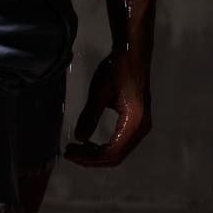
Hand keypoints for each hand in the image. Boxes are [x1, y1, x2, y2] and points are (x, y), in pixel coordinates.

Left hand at [63, 50, 151, 166]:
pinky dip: (105, 146)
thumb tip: (80, 138)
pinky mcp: (137, 121)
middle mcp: (142, 128)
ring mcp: (141, 126)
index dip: (90, 158)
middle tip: (70, 152)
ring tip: (76, 148)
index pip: (112, 153)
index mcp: (134, 122)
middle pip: (117, 156)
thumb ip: (90, 116)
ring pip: (119, 151)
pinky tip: (90, 142)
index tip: (70, 153)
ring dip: (97, 153)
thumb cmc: (117, 69)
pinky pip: (121, 142)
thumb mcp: (99, 91)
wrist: (133, 53)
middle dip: (92, 158)